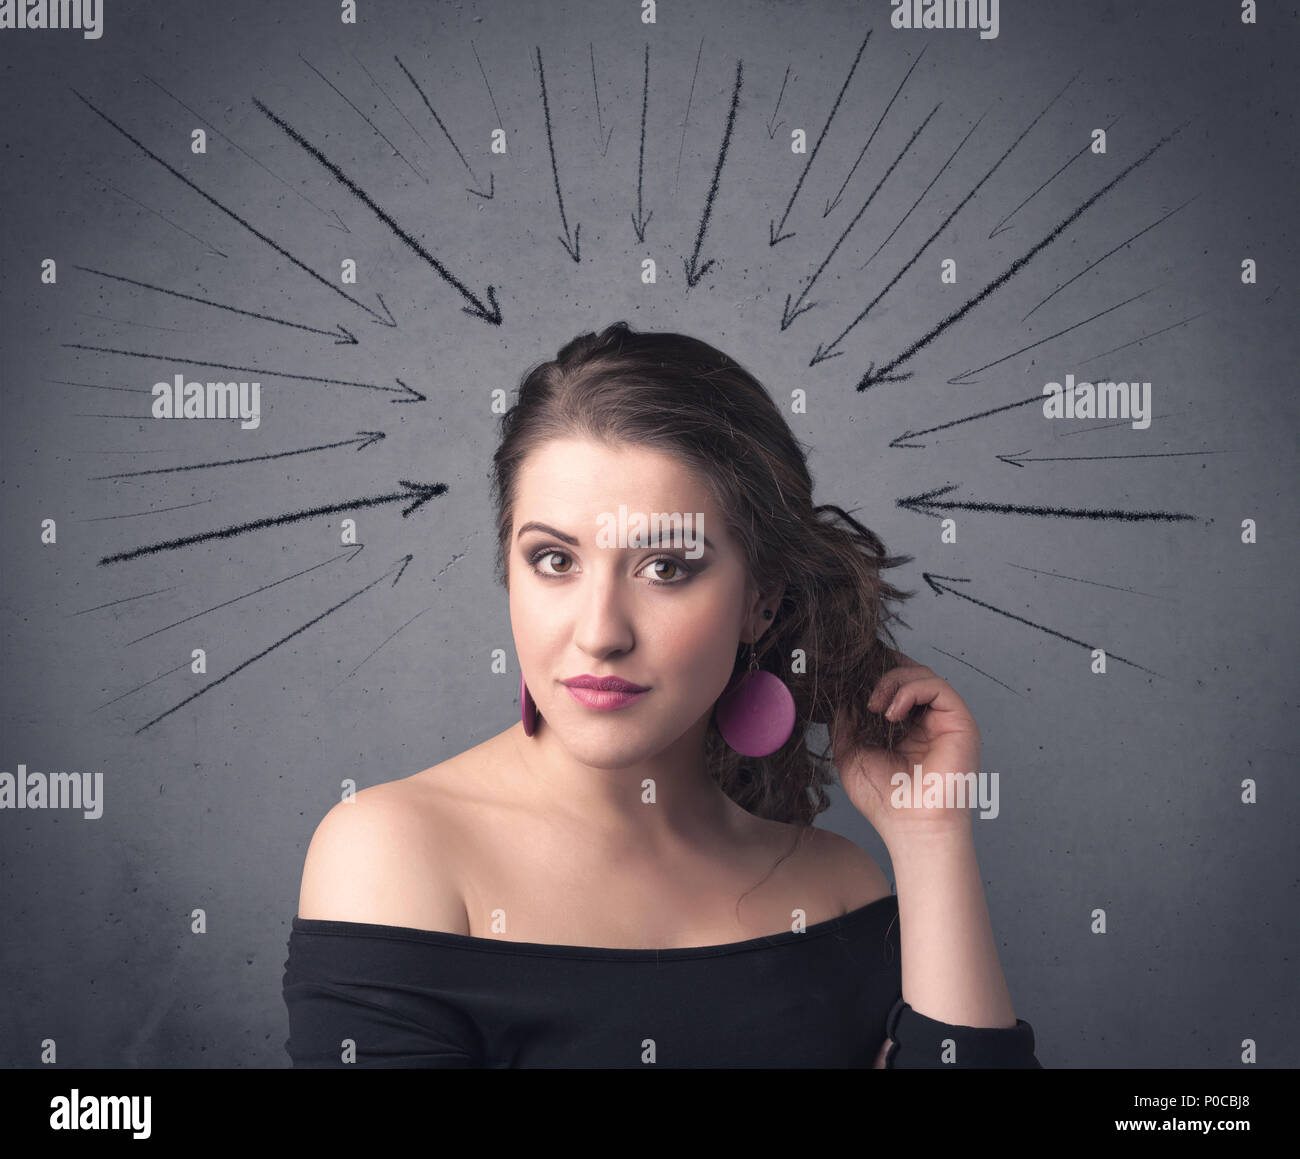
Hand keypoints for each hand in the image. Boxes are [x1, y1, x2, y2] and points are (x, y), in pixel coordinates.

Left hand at [830, 654, 980, 848]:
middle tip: (862, 692)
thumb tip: (840, 696)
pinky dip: (910, 689)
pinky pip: (938, 686)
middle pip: (908, 672)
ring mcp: (944, 720)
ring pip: (922, 674)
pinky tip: (892, 712)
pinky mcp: (960, 722)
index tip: (850, 680)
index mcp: (906, 727)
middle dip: (880, 673)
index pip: (893, 684)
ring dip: (892, 680)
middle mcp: (928, 720)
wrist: (912, 827)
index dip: (873, 675)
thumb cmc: (885, 800)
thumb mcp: (851, 753)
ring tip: (875, 706)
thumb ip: (845, 723)